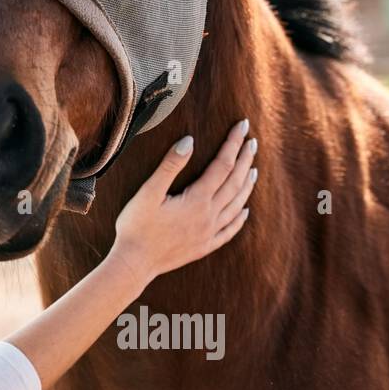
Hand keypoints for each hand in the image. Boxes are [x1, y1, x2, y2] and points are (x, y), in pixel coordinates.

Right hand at [108, 118, 257, 288]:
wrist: (135, 263)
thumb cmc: (137, 226)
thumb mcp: (148, 192)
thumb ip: (170, 165)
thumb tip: (190, 140)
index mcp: (197, 200)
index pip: (222, 164)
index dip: (233, 143)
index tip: (242, 126)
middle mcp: (209, 216)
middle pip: (234, 183)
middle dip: (244, 160)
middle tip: (252, 142)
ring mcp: (209, 233)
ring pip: (236, 205)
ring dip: (246, 186)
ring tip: (253, 170)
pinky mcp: (204, 247)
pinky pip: (229, 230)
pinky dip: (240, 218)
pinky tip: (244, 211)